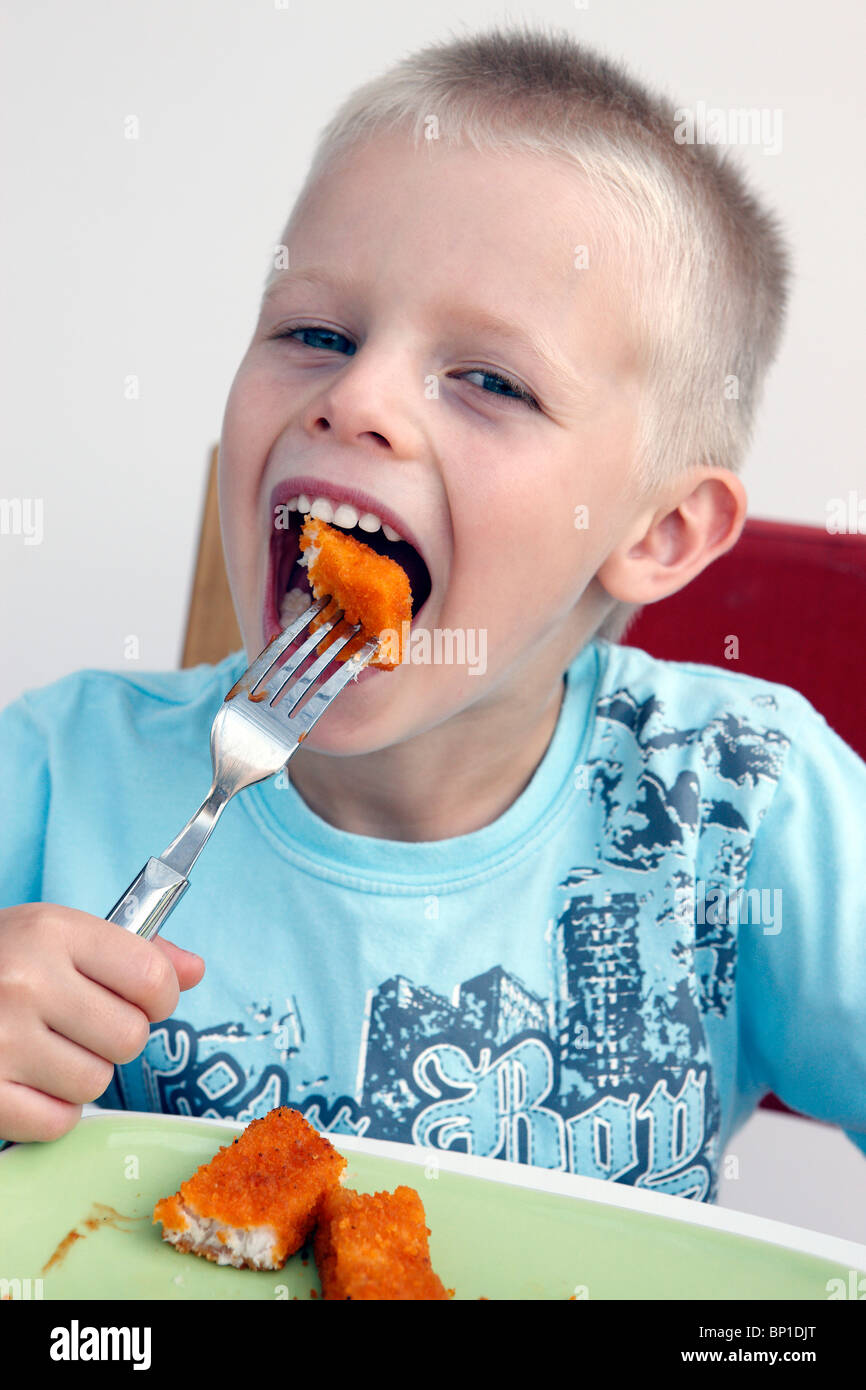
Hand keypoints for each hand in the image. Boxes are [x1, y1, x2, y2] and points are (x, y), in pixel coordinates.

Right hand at [0, 903, 203, 1142]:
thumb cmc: (0, 961)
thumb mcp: (57, 934)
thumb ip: (132, 950)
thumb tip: (195, 970)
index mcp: (53, 931)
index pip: (153, 979)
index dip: (158, 997)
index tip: (140, 999)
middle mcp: (27, 982)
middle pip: (130, 1038)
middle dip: (117, 1037)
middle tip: (83, 1024)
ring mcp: (1, 1040)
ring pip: (96, 1083)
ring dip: (82, 1073)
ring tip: (47, 1048)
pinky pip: (58, 1122)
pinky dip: (51, 1111)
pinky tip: (29, 1079)